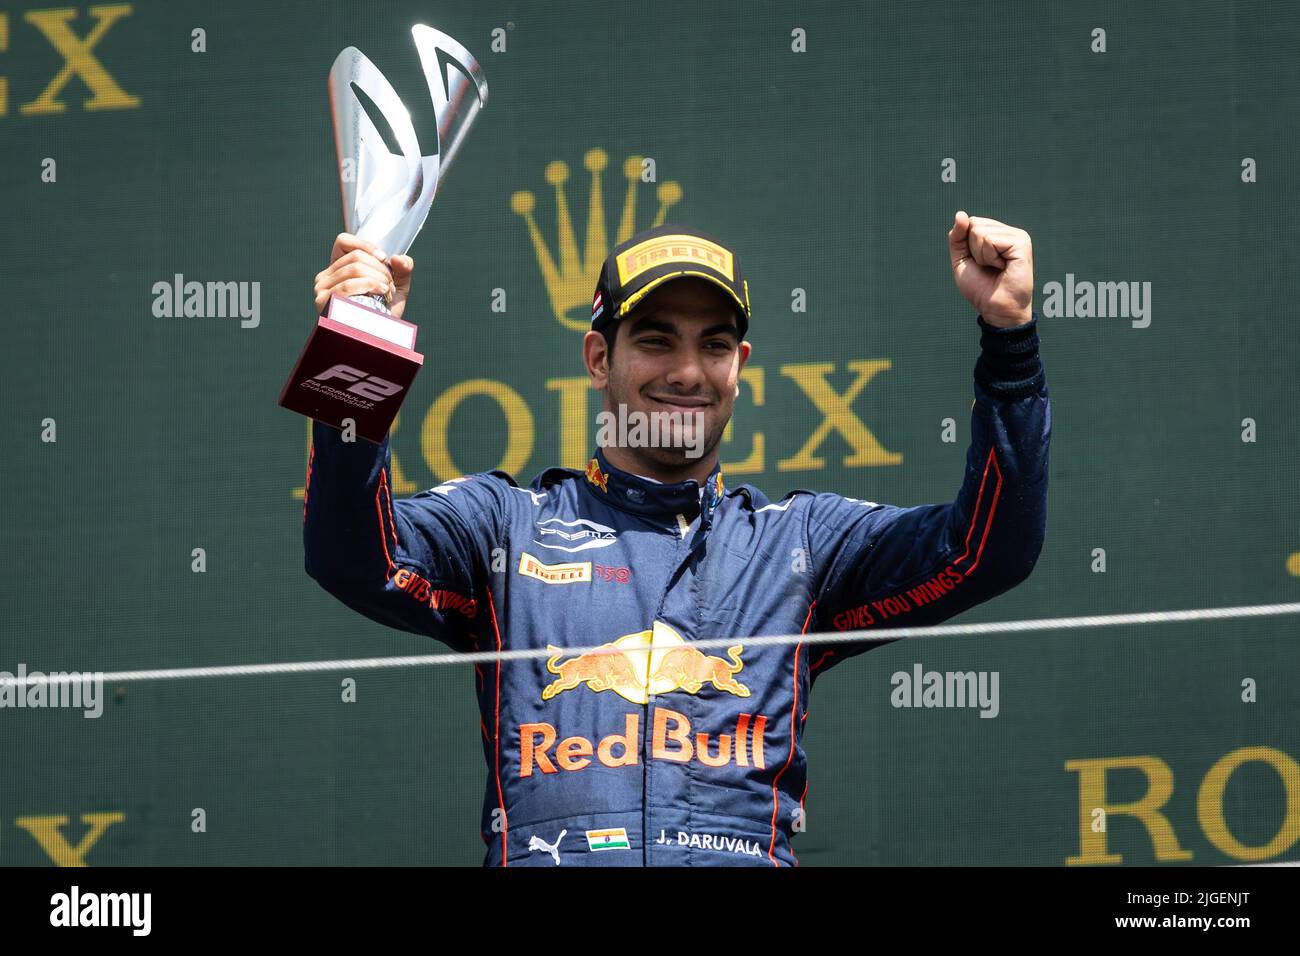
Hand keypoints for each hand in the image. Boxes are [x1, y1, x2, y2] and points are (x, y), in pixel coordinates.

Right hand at [313, 233, 414, 319]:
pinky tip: (381, 294)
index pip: (343, 241)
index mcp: (337, 268)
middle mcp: (325, 277)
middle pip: (356, 257)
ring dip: (379, 279)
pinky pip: (348, 285)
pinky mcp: (324, 302)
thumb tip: (397, 258)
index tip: (384, 259)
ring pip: (354, 269)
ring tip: (387, 292)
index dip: (366, 245)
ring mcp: (322, 290)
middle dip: (381, 269)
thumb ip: (403, 267)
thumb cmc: (385, 310)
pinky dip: (370, 285)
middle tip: (390, 285)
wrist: (380, 337)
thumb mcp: (398, 284)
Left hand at [947, 211, 1032, 327]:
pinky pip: (990, 240)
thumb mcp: (961, 260)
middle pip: (974, 224)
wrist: (996, 309)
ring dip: (981, 256)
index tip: (979, 263)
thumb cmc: (981, 288)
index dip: (966, 246)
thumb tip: (961, 214)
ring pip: (980, 232)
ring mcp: (1017, 235)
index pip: (970, 223)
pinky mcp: (1022, 242)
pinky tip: (1002, 267)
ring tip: (996, 268)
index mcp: (997, 234)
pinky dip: (989, 257)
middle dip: (973, 250)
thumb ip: (957, 237)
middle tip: (988, 267)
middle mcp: (1008, 232)